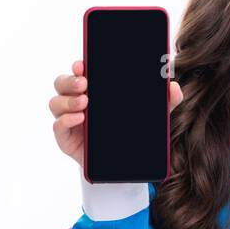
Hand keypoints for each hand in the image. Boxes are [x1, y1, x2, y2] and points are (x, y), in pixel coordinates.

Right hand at [50, 60, 183, 167]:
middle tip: (84, 83)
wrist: (126, 164)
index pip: (80, 71)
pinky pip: (57, 126)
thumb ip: (165, 101)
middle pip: (62, 83)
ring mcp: (70, 119)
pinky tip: (79, 118)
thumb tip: (173, 87)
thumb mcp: (152, 115)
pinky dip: (65, 120)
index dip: (79, 66)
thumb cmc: (132, 131)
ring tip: (85, 103)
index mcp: (94, 89)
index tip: (84, 64)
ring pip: (56, 103)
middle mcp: (78, 100)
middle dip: (70, 80)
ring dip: (68, 100)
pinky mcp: (66, 138)